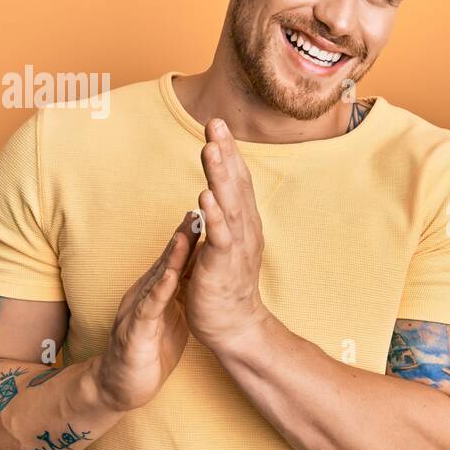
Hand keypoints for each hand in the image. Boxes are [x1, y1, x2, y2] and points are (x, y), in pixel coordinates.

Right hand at [92, 211, 197, 411]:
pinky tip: (171, 278)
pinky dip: (159, 292)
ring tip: (185, 235)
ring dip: (170, 257)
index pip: (177, 259)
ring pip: (156, 279)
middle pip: (166, 261)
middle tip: (199, 209)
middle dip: (183, 236)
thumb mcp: (172, 316)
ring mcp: (139, 311)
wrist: (122, 385)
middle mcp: (146, 295)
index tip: (210, 213)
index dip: (193, 237)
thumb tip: (200, 273)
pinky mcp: (136, 332)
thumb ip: (182, 293)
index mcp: (157, 292)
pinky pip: (148, 309)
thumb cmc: (150, 350)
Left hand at [183, 118, 271, 351]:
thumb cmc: (224, 285)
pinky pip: (220, 236)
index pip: (236, 181)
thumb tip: (210, 193)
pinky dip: (214, 215)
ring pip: (229, 204)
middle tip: (216, 123)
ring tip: (210, 148)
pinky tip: (205, 196)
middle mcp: (245, 228)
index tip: (218, 125)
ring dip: (219, 175)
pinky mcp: (224, 264)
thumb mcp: (223, 242)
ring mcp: (236, 246)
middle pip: (236, 184)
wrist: (233, 326)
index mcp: (243, 222)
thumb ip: (220, 217)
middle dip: (225, 152)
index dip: (228, 152)